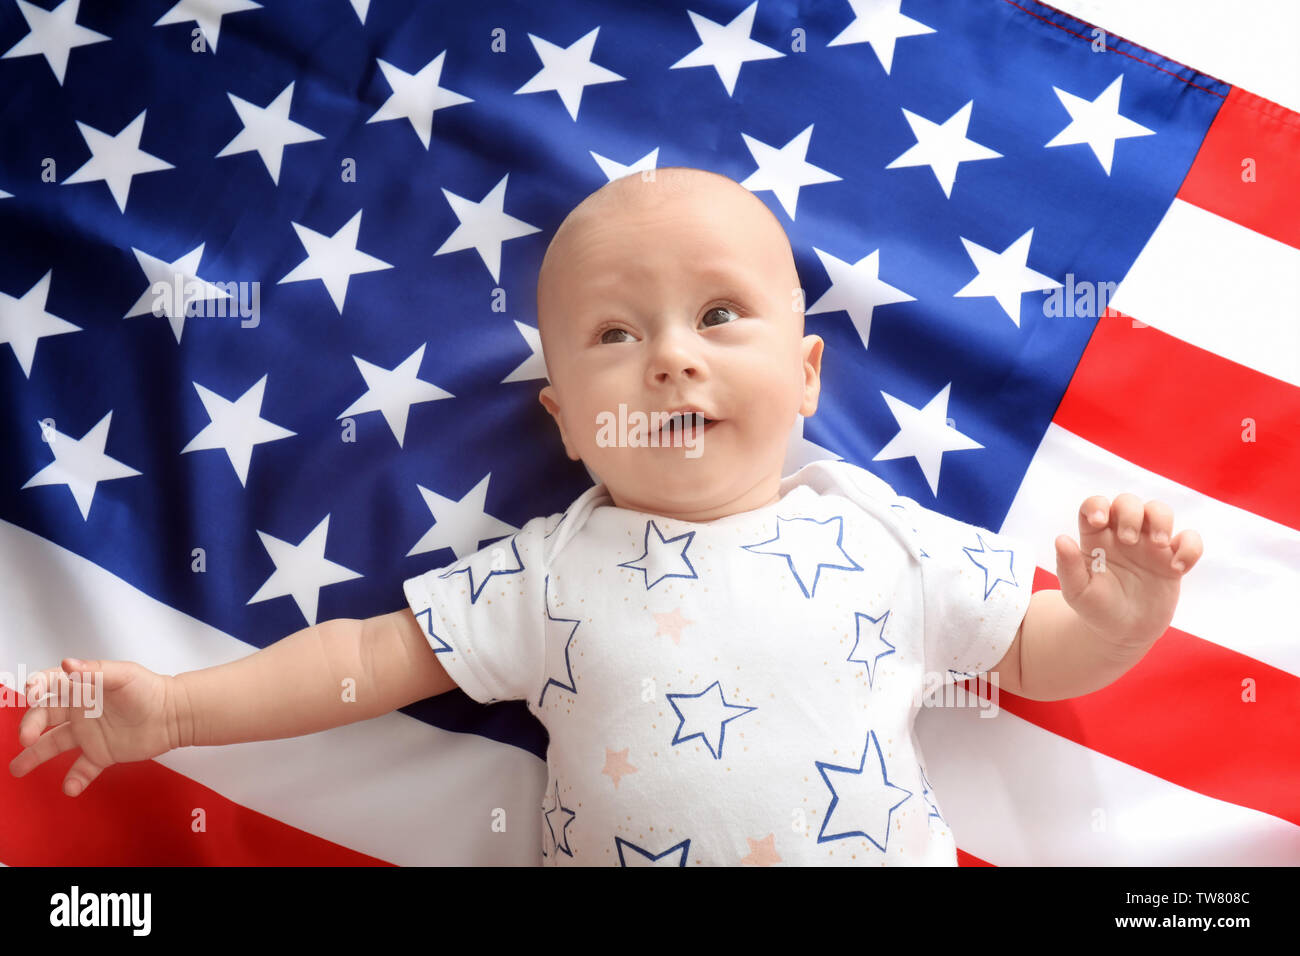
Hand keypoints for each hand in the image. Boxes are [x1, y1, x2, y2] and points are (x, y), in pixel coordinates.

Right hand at [8, 658, 179, 796]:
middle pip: (45, 717)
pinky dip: (74, 779)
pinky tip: (70, 787)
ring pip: (54, 745)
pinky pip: (82, 768)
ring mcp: (88, 734)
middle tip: (25, 738)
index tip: (30, 691)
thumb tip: (66, 664)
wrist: (174, 715)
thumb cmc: (150, 689)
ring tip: (17, 769)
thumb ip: (95, 671)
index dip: (37, 686)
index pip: (51, 685)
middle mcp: (80, 712)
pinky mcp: (100, 754)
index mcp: (83, 688)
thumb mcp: (124, 675)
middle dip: (31, 726)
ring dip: (35, 756)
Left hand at [1054, 494, 1202, 651]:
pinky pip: (1189, 540)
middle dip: (1130, 512)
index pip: (1095, 505)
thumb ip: (1068, 566)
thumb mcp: (1077, 591)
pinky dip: (1190, 547)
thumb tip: (1061, 540)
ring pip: (1160, 511)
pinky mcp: (1172, 559)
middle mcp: (1123, 534)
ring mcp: (1149, 544)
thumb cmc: (1095, 608)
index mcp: (1096, 537)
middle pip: (1128, 502)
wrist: (1123, 632)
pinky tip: (1177, 567)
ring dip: (1161, 519)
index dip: (1096, 505)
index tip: (1098, 521)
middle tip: (1128, 540)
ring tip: (1158, 544)